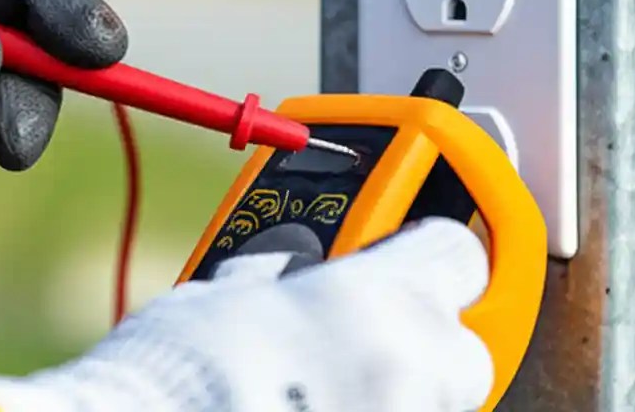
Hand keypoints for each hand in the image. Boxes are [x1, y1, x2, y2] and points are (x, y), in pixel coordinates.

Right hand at [0, 218, 493, 411]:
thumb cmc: (171, 375)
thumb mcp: (224, 293)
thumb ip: (283, 273)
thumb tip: (291, 271)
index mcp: (379, 303)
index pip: (462, 250)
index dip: (433, 243)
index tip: (419, 240)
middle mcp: (410, 374)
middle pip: (463, 343)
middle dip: (422, 333)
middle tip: (362, 329)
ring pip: (433, 397)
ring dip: (394, 384)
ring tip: (323, 381)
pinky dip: (369, 410)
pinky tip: (314, 405)